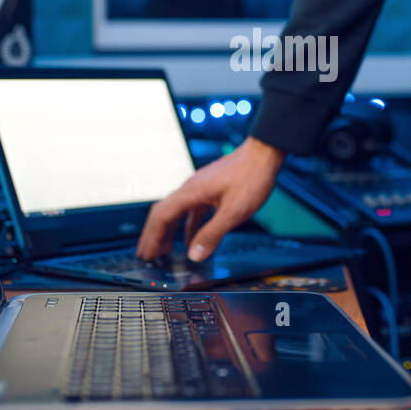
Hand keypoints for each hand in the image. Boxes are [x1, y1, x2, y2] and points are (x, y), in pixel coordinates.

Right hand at [136, 137, 285, 261]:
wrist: (264, 154)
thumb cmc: (251, 177)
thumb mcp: (234, 211)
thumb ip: (213, 233)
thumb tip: (194, 254)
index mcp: (191, 193)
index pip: (162, 217)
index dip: (152, 238)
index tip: (147, 255)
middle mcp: (190, 188)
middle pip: (162, 213)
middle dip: (153, 236)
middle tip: (146, 255)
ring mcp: (198, 188)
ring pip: (175, 211)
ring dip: (168, 231)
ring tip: (163, 251)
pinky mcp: (208, 189)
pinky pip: (190, 210)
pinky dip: (186, 226)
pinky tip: (190, 238)